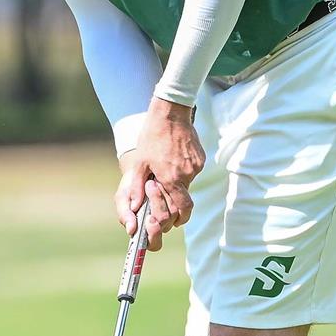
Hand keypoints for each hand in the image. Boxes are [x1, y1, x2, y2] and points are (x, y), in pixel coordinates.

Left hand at [116, 96, 202, 249]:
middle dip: (175, 200)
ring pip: (188, 183)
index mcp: (171, 178)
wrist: (171, 112)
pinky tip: (173, 157)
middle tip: (165, 194)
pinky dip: (183, 170)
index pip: (182, 208)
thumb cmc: (152, 136)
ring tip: (165, 166)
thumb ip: (138, 188)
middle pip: (184, 198)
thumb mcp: (140, 163)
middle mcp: (187, 174)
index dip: (180, 218)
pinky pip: (192, 171)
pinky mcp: (200, 158)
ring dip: (177, 182)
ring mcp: (196, 166)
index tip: (175, 222)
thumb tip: (135, 207)